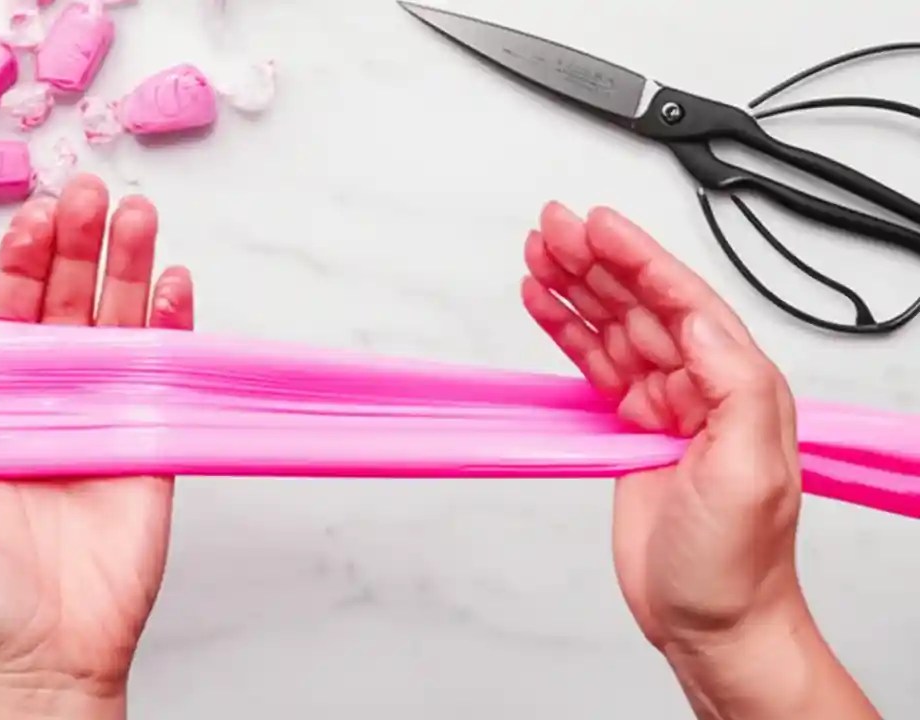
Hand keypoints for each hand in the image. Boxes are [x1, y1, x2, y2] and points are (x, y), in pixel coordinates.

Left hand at [0, 174, 193, 719]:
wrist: (35, 663)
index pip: (4, 318)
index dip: (19, 266)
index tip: (33, 218)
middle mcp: (45, 405)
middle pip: (65, 308)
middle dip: (77, 246)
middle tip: (91, 192)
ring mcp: (102, 421)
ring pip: (117, 328)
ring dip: (127, 268)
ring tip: (136, 214)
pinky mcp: (148, 450)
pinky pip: (162, 377)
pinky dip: (171, 330)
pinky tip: (172, 285)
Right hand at [520, 203, 877, 717]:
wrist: (710, 620)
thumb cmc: (736, 562)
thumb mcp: (750, 471)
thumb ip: (732, 387)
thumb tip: (696, 323)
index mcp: (736, 385)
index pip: (683, 301)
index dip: (638, 258)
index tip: (597, 226)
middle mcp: (698, 386)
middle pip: (638, 303)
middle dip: (594, 260)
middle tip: (551, 225)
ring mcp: (659, 406)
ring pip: (610, 327)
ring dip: (573, 288)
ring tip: (536, 252)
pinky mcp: (626, 430)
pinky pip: (592, 366)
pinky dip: (565, 333)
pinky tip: (543, 306)